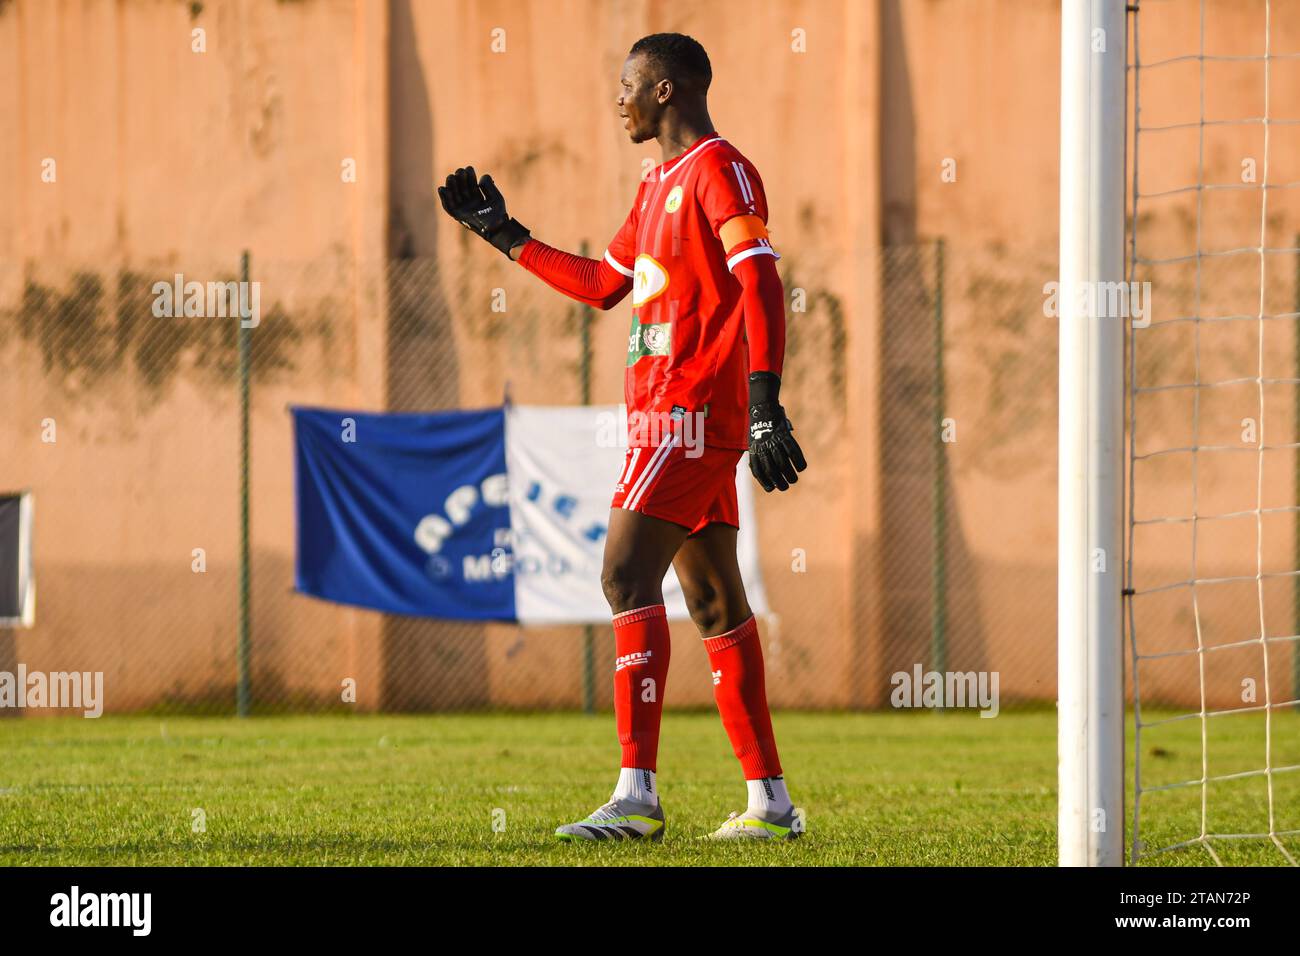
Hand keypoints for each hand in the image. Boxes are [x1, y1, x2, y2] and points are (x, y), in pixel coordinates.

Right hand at [437, 166, 529, 257]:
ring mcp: (463, 209)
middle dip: (459, 179)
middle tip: (459, 171)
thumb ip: (489, 186)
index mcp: (477, 199)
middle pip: (461, 188)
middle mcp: (469, 203)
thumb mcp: (496, 197)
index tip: (469, 168)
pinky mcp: (458, 216)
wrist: (496, 229)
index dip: (469, 176)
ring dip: (451, 186)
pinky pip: (448, 206)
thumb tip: (483, 176)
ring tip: (451, 177)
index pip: (471, 185)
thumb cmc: (498, 215)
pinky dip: (444, 198)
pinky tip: (442, 188)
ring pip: (454, 195)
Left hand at [747, 372, 806, 492]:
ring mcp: (774, 442)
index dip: (765, 482)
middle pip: (772, 470)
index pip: (758, 471)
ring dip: (790, 475)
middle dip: (779, 482)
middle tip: (785, 486)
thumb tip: (764, 475)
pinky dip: (799, 462)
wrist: (763, 408)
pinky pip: (793, 452)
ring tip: (794, 480)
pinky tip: (801, 467)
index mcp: (754, 451)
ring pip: (783, 464)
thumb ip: (759, 456)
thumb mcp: (753, 442)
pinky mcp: (784, 436)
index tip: (771, 488)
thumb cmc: (759, 427)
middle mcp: (763, 448)